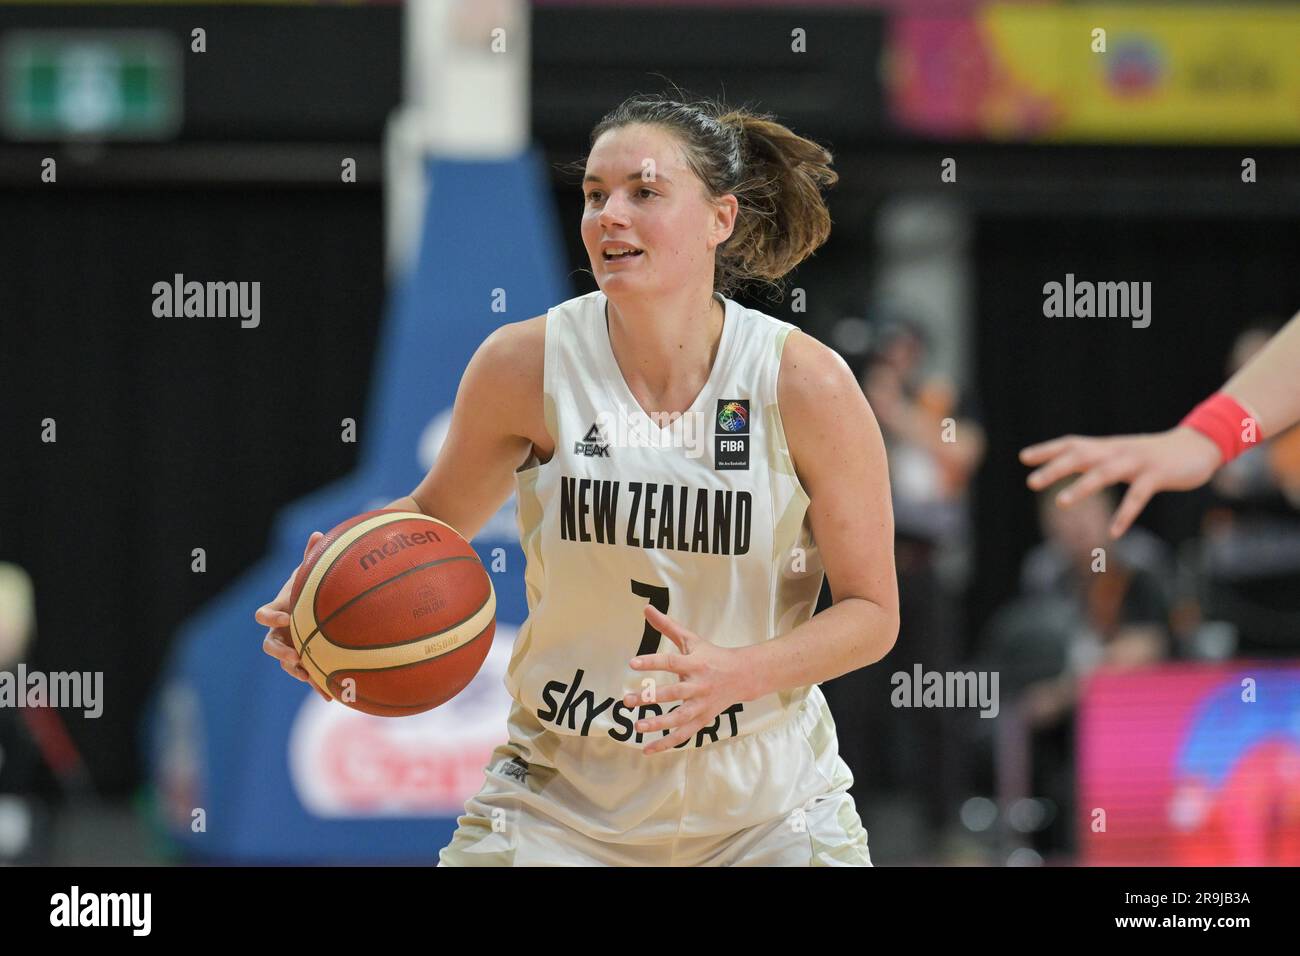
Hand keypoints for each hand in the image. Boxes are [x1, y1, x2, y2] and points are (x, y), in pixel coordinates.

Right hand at [255, 531, 331, 701]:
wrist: (322, 607)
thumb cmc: (315, 587)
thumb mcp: (314, 573)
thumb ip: (313, 557)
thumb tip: (319, 534)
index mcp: (279, 610)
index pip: (264, 615)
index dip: (270, 617)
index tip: (284, 617)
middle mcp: (280, 632)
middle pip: (270, 645)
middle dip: (280, 651)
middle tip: (295, 655)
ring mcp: (291, 648)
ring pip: (287, 664)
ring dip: (296, 670)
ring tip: (310, 676)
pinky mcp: (305, 661)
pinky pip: (308, 676)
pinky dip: (317, 685)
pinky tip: (331, 696)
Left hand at [623, 605, 751, 754]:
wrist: (742, 676)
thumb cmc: (711, 656)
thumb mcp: (691, 640)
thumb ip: (667, 626)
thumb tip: (646, 608)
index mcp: (694, 664)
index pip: (671, 662)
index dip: (652, 662)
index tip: (632, 663)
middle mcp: (698, 685)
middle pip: (673, 693)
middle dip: (650, 698)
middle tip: (627, 700)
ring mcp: (701, 705)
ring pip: (680, 718)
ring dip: (659, 724)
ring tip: (638, 726)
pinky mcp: (703, 720)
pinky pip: (684, 734)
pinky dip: (667, 744)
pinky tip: (647, 749)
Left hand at [1019, 426, 1222, 538]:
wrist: (1199, 446)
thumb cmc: (1154, 454)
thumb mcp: (1122, 453)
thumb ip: (1097, 458)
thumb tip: (1067, 463)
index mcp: (1107, 447)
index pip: (1072, 444)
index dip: (1048, 450)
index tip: (1024, 458)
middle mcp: (1118, 451)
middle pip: (1082, 456)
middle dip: (1056, 469)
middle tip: (1031, 482)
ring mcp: (1137, 462)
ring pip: (1105, 473)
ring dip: (1082, 488)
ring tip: (1061, 503)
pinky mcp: (1158, 475)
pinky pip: (1138, 496)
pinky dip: (1126, 514)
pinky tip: (1114, 532)